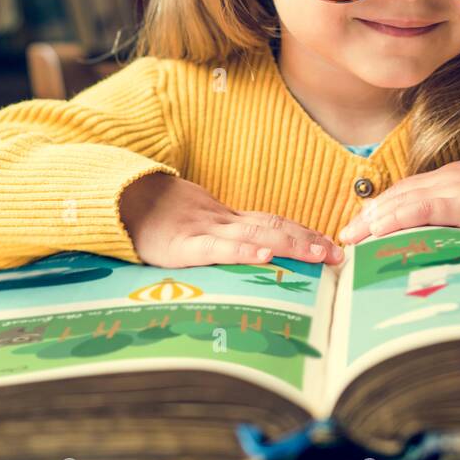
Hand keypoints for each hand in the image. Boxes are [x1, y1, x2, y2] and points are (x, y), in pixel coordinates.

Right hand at [120, 172, 344, 267]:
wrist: (120, 202)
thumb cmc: (157, 220)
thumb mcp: (195, 228)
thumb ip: (221, 240)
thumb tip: (253, 256)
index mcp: (227, 220)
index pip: (275, 223)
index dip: (305, 232)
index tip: (335, 245)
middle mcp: (223, 223)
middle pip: (274, 228)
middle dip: (309, 241)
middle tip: (339, 255)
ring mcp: (205, 232)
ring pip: (255, 236)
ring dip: (289, 245)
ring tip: (317, 255)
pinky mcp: (183, 246)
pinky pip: (217, 248)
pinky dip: (242, 251)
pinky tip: (262, 257)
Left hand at [339, 156, 459, 242]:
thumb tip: (455, 232)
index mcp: (451, 179)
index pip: (408, 191)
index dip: (384, 206)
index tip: (365, 221)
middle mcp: (445, 179)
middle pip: (398, 195)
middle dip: (370, 214)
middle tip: (347, 233)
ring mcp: (450, 188)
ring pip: (402, 201)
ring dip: (373, 220)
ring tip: (353, 235)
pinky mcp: (459, 202)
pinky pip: (420, 210)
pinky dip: (396, 219)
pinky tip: (379, 230)